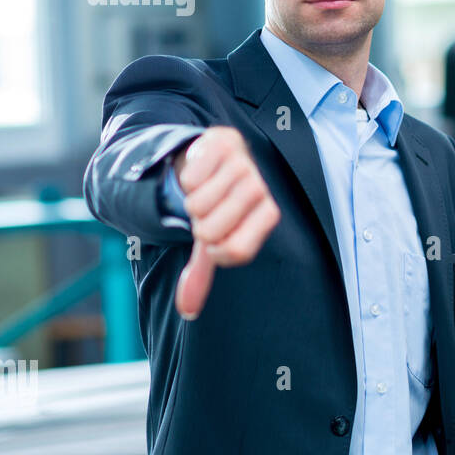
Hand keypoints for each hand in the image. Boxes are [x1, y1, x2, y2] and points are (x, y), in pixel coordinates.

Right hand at [173, 126, 279, 319]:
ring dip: (191, 201)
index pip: (235, 252)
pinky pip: (191, 177)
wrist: (214, 157)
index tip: (215, 239)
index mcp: (267, 215)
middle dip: (199, 224)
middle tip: (207, 212)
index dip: (215, 249)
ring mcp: (245, 165)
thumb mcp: (212, 238)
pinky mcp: (223, 144)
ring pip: (198, 204)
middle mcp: (261, 190)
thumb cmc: (218, 204)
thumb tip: (187, 311)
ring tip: (204, 191)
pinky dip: (187, 178)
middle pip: (211, 229)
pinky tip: (201, 171)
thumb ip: (203, 272)